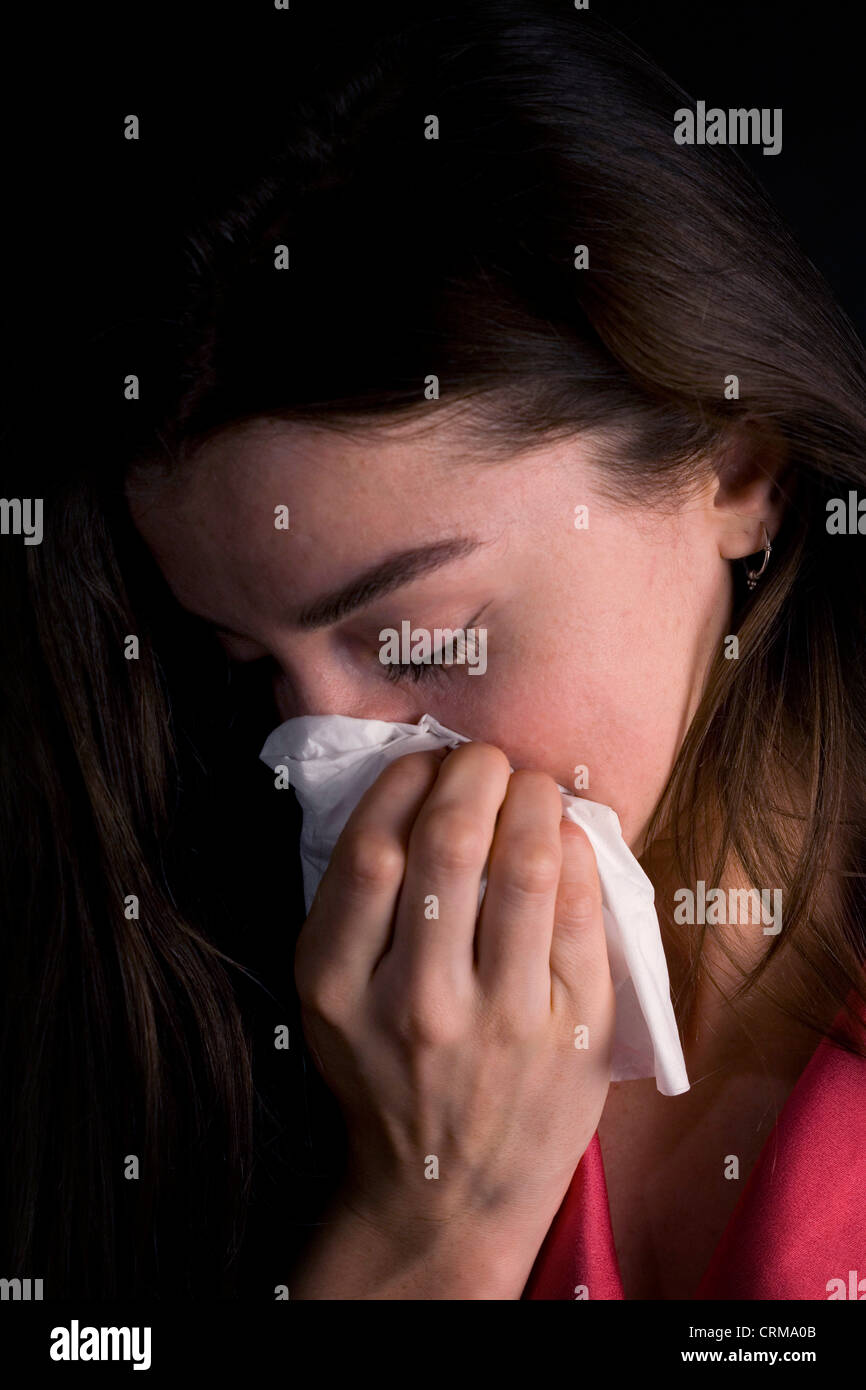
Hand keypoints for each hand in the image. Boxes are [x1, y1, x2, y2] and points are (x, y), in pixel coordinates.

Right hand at [294, 742, 614, 1285]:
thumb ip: (354, 908)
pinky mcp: (572, 1031)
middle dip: (474, 772)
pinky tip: (566, 836)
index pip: (372, 849)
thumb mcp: (332, 1003)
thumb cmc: (387, 1078)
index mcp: (338, 988)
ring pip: (525, 866)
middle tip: (484, 759)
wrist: (446, 1192)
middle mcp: (416, 1003)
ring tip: (530, 785)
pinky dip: (576, 852)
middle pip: (450, 843)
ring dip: (532, 799)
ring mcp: (500, 1021)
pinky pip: (580, 912)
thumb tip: (412, 790)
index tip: (423, 762)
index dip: (403, 782)